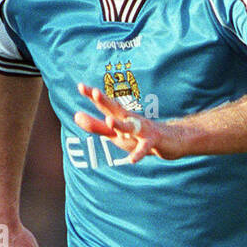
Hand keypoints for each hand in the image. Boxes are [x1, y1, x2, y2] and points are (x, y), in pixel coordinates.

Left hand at [74, 83, 189, 162]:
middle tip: (95, 92)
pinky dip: (138, 153)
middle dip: (105, 101)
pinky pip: (144, 148)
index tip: (81, 86)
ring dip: (120, 124)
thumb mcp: (115, 132)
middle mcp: (130, 120)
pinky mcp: (153, 142)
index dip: (93, 95)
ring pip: (130, 127)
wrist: (171, 140)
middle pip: (116, 109)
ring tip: (109, 121)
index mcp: (120, 116)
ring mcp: (143, 130)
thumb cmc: (138, 136)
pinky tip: (131, 160)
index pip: (104, 105)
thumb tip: (75, 116)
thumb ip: (96, 126)